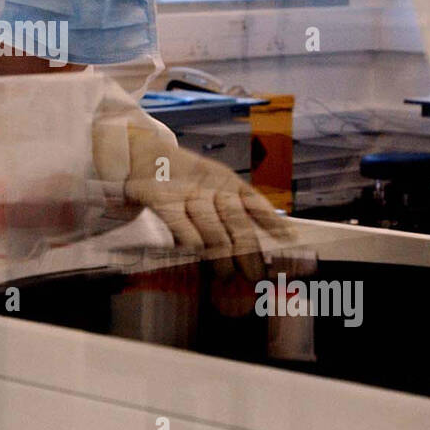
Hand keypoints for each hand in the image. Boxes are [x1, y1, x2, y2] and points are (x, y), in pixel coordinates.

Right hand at [105, 124, 294, 278]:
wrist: (139, 153)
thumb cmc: (178, 177)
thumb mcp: (209, 183)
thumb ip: (233, 206)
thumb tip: (268, 235)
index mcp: (226, 181)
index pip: (256, 204)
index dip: (274, 225)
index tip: (291, 243)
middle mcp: (211, 186)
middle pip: (237, 223)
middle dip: (249, 253)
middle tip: (254, 277)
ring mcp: (187, 192)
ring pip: (212, 229)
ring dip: (222, 256)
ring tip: (226, 276)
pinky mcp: (162, 198)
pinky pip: (182, 225)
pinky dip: (192, 242)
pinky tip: (197, 254)